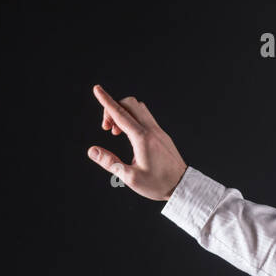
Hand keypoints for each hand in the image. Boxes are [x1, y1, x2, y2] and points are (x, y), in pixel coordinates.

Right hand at [87, 84, 187, 200]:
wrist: (182, 186)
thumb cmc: (158, 185)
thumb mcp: (131, 177)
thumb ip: (110, 162)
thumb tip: (92, 150)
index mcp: (142, 138)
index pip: (120, 113)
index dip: (106, 101)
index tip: (97, 89)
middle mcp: (151, 130)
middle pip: (130, 104)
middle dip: (114, 109)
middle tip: (107, 128)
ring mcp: (159, 131)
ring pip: (139, 108)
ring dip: (124, 113)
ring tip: (117, 132)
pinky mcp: (162, 135)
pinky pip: (145, 117)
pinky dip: (133, 118)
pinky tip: (129, 135)